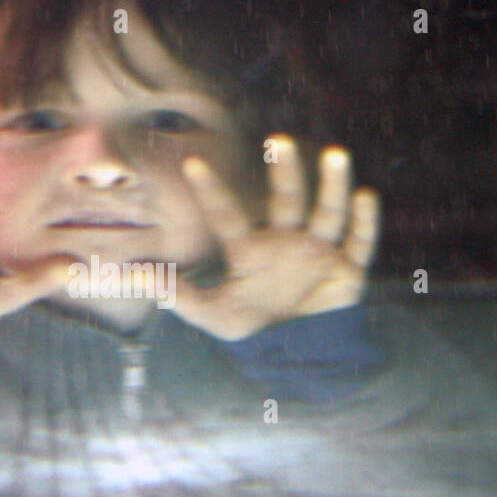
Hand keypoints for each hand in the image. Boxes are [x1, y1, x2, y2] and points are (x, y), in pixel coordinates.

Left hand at [159, 137, 379, 340]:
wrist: (298, 355)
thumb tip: (130, 275)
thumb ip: (175, 293)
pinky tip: (365, 196)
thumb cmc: (253, 330)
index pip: (227, 216)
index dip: (210, 192)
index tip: (191, 164)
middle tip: (278, 140)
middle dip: (285, 171)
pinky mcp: (348, 269)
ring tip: (335, 154)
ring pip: (327, 212)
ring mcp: (318, 252)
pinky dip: (365, 220)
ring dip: (332, 184)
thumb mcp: (211, 314)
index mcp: (250, 250)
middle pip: (286, 200)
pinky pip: (359, 241)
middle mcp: (285, 241)